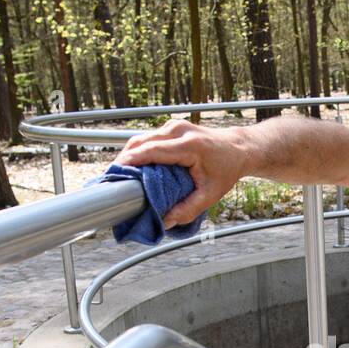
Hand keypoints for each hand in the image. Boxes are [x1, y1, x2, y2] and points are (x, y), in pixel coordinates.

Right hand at [113, 119, 245, 228]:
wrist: (237, 149)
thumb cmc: (225, 171)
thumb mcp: (211, 195)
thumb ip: (188, 210)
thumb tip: (164, 222)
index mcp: (189, 146)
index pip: (153, 150)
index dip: (132, 160)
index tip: (115, 172)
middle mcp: (179, 130)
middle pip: (142, 141)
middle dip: (124, 159)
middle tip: (110, 179)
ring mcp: (174, 126)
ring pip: (142, 138)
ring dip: (129, 155)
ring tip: (118, 175)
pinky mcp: (171, 127)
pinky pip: (148, 138)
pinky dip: (138, 151)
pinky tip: (131, 167)